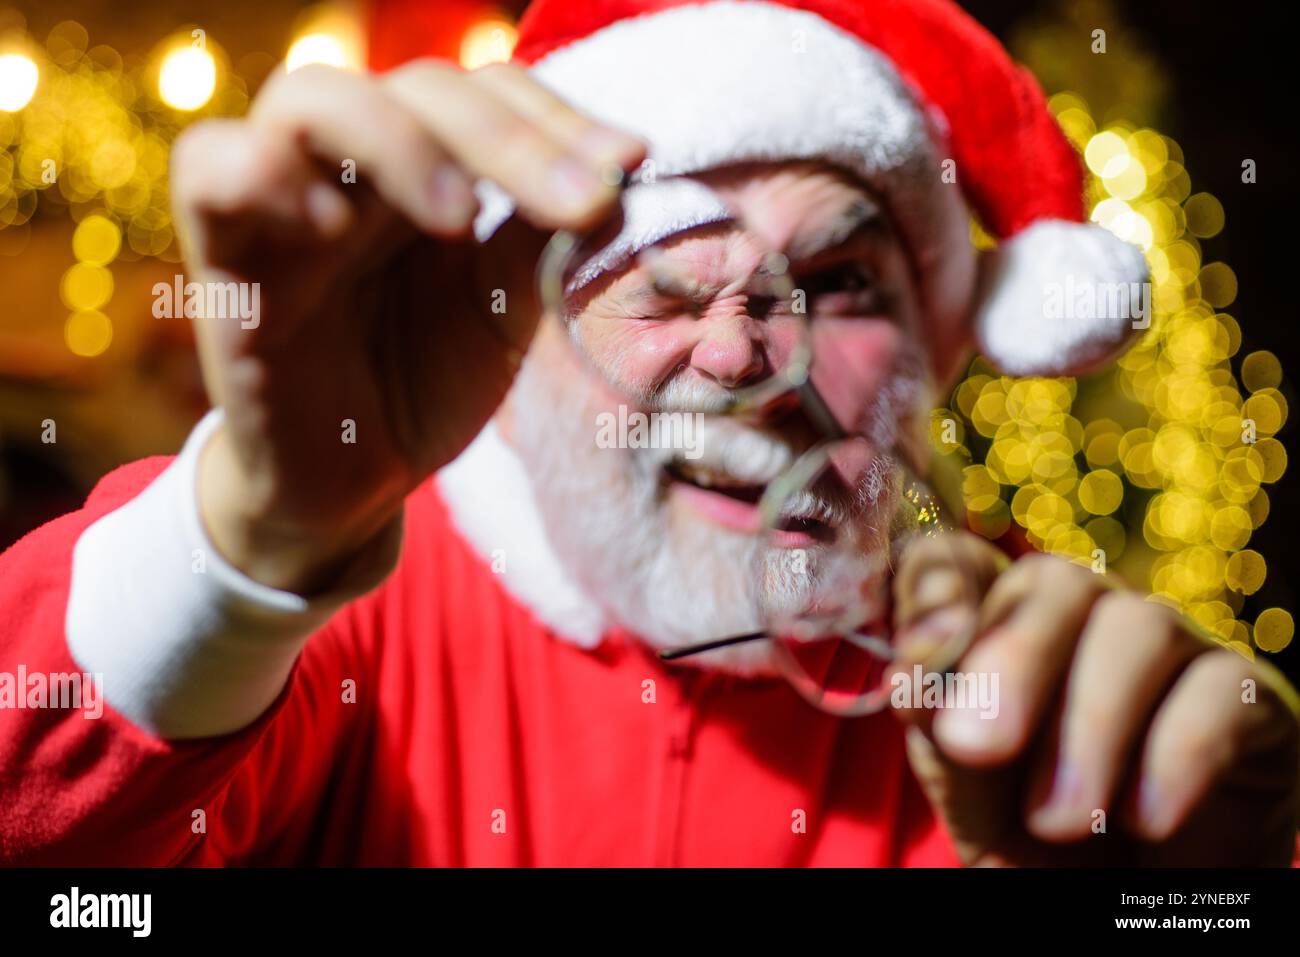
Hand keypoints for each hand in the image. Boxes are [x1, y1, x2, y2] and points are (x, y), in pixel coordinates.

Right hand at [170, 61, 643, 591]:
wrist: (350, 488)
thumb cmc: (422, 388)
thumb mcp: (503, 315)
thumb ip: (540, 244)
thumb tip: (616, 179)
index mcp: (429, 172)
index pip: (487, 93)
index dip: (556, 117)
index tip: (627, 167)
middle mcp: (358, 170)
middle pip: (418, 88)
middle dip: (508, 137)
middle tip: (581, 203)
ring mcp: (286, 202)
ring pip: (312, 97)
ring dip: (399, 142)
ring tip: (461, 219)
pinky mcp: (225, 257)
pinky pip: (210, 166)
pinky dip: (267, 174)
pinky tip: (336, 226)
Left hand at [891, 534, 1299, 865]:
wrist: (1119, 908)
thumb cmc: (1029, 837)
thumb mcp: (966, 784)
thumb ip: (937, 716)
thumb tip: (918, 663)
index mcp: (1003, 618)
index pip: (962, 561)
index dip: (934, 593)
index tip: (911, 672)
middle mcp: (1089, 614)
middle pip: (1055, 581)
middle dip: (1012, 662)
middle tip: (977, 747)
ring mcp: (1174, 646)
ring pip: (1139, 628)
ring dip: (1090, 728)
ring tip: (1059, 821)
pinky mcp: (1253, 698)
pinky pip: (1223, 691)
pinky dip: (1175, 756)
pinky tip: (1143, 820)